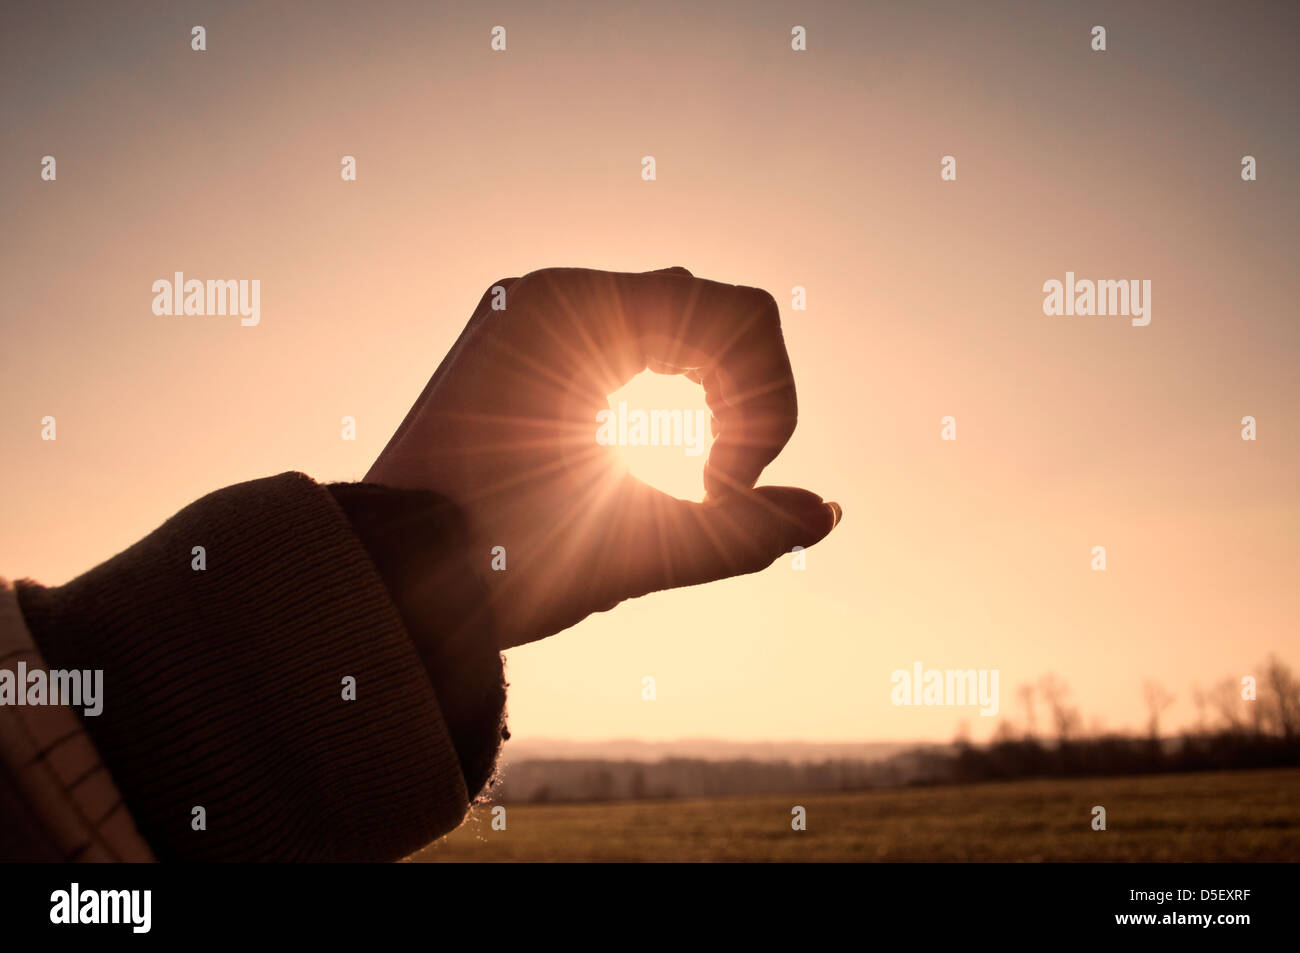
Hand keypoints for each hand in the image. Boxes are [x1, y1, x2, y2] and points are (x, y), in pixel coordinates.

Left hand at [366, 267, 841, 648]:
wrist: (379, 581)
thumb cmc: (489, 565)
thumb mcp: (631, 550)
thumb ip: (741, 533)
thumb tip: (826, 515)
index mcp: (574, 310)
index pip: (737, 314)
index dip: (766, 404)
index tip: (723, 489)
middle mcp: (548, 292)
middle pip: (709, 312)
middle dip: (741, 402)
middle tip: (718, 488)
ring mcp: (526, 316)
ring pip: (671, 325)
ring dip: (708, 399)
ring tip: (692, 478)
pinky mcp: (516, 347)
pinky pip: (623, 342)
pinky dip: (663, 392)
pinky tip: (648, 451)